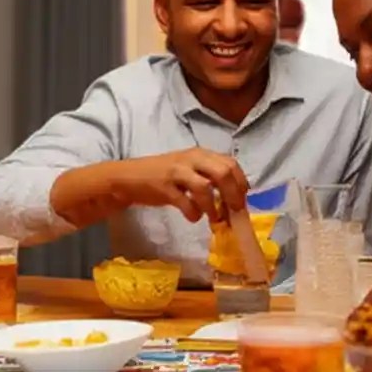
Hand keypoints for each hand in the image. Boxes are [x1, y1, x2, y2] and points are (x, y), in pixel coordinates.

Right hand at [113, 148, 249, 221]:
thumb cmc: (163, 175)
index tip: (241, 200)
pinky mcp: (164, 188)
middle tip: (233, 211)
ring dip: (213, 207)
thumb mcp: (189, 168)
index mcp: (201, 154)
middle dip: (233, 195)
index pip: (230, 163)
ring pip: (205, 187)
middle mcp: (191, 159)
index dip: (241, 183)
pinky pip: (185, 202)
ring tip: (214, 218)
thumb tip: (234, 197)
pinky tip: (192, 217)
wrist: (129, 177)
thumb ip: (210, 176)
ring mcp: (177, 173)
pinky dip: (193, 213)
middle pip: (223, 172)